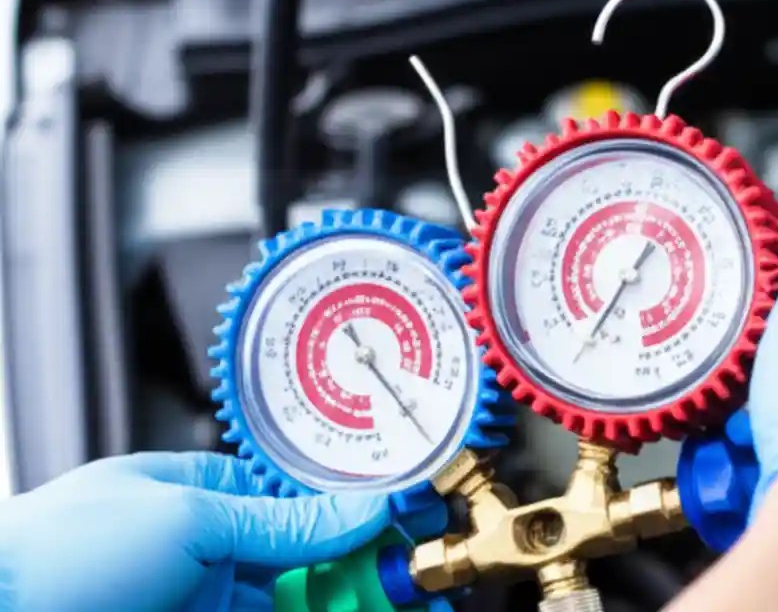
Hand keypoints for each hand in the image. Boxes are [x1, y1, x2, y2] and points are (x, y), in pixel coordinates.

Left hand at [0, 452, 390, 611]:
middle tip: (403, 594)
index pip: (297, 509)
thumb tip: (363, 505)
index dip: (353, 526)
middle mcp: (196, 554)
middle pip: (297, 569)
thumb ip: (284, 522)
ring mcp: (189, 603)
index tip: (400, 542)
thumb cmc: (55, 554)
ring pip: (281, 607)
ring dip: (333, 606)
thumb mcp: (188, 520)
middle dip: (352, 581)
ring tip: (390, 608)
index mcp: (195, 497)